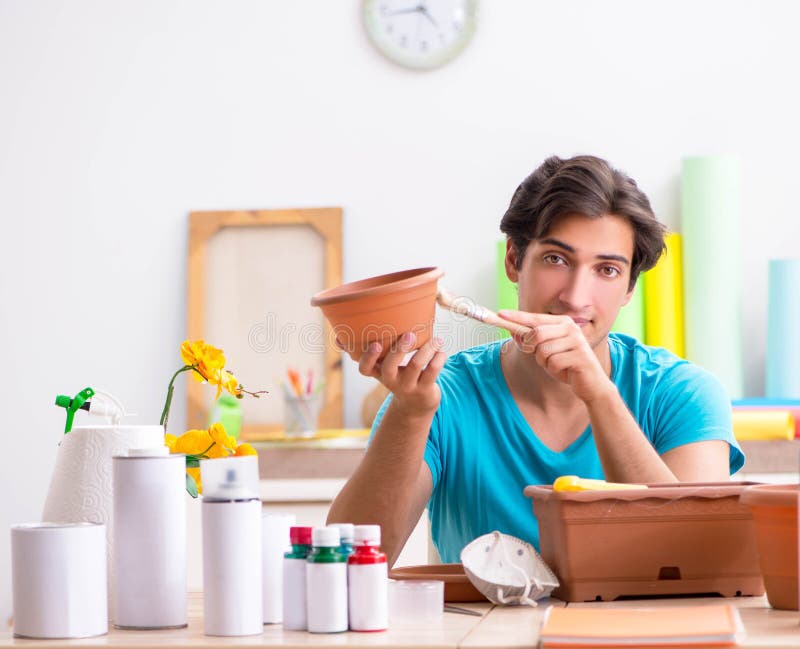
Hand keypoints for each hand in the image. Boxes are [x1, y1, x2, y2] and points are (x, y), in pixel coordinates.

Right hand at [338, 332, 445, 415]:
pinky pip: (433, 371)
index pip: (366, 369)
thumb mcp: (381, 369)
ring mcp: (409, 386)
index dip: (369, 357)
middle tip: (409, 334)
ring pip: (416, 365)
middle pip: (391, 366)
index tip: (375, 344)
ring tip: (435, 339)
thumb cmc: (397, 378)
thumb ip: (367, 353)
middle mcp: (392, 381)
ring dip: (426, 348)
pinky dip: (438, 358)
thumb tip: (337, 338)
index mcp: (379, 373)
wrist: (416, 406)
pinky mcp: (425, 390)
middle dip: (399, 349)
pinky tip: (441, 351)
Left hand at [498, 310, 613, 403]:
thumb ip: (531, 341)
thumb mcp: (546, 352)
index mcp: (562, 323)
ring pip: (543, 351)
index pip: (535, 318)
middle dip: (531, 348)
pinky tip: (565, 371)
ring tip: (557, 365)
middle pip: (536, 334)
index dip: (517, 317)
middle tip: (539, 356)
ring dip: (544, 362)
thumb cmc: (566, 365)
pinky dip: (554, 370)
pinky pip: (553, 363)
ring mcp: (577, 341)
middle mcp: (571, 328)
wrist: (591, 384)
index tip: (500, 314)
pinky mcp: (580, 356)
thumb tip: (512, 332)